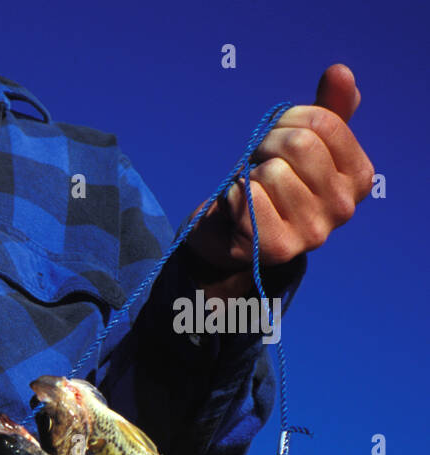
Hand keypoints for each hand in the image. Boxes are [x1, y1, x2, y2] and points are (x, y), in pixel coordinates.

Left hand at [185, 64, 374, 271]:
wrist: (229, 233)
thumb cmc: (268, 184)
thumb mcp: (301, 143)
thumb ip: (326, 109)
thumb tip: (340, 71)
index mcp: (359, 178)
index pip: (324, 122)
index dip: (287, 120)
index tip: (275, 136)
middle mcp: (344, 208)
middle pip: (299, 145)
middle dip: (266, 144)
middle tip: (257, 163)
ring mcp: (314, 233)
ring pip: (272, 172)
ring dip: (249, 174)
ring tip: (251, 190)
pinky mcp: (279, 249)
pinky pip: (249, 198)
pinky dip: (233, 194)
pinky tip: (238, 208)